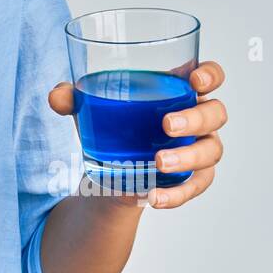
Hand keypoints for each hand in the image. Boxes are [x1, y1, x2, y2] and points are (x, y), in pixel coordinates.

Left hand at [48, 61, 226, 208]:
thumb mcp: (91, 110)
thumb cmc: (112, 126)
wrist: (111, 172)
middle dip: (196, 118)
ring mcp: (200, 149)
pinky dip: (177, 193)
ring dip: (187, 157)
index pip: (209, 76)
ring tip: (158, 162)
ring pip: (211, 150)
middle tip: (166, 126)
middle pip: (215, 113)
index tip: (194, 82)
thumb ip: (73, 98)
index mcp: (178, 91)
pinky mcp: (194, 179)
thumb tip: (56, 97)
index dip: (210, 75)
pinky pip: (196, 187)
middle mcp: (198, 118)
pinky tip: (154, 197)